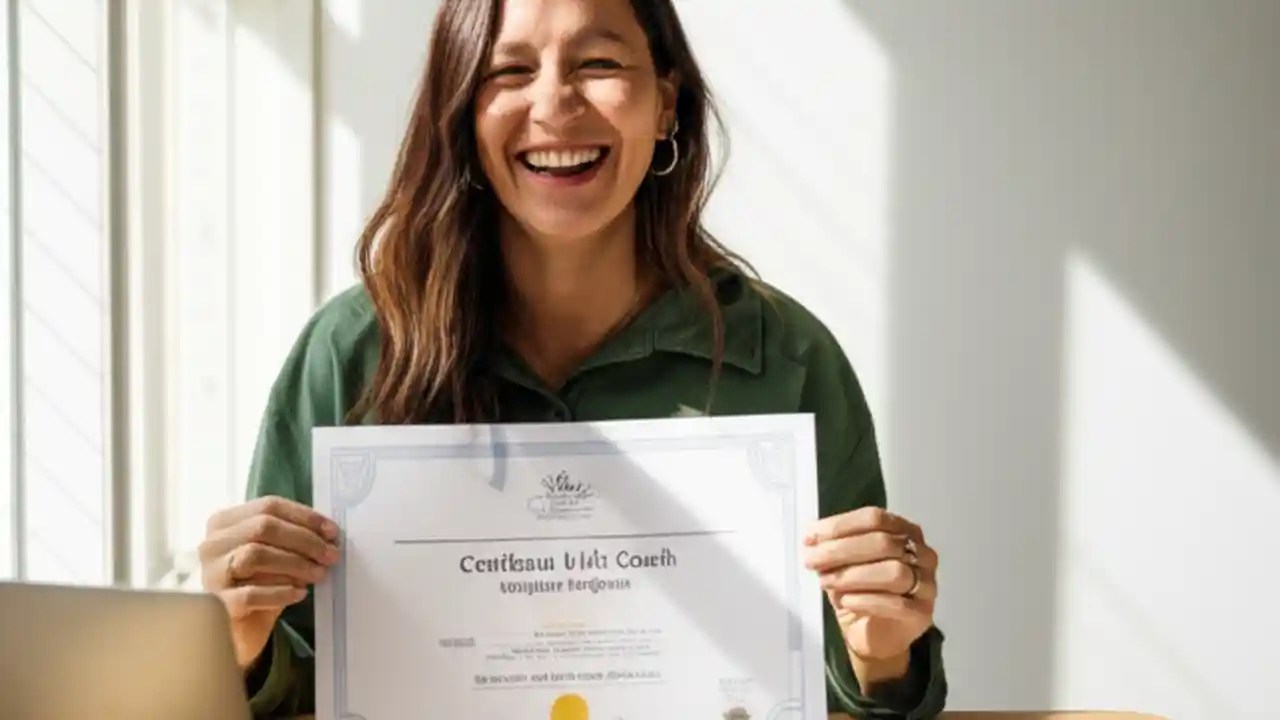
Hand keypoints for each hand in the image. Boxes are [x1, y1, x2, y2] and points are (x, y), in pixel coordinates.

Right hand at [199, 495, 340, 669]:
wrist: (235, 631)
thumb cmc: (257, 585)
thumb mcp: (273, 555)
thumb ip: (291, 538)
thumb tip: (328, 535)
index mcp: (225, 522)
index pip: (269, 506)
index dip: (305, 516)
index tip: (332, 532)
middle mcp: (213, 543)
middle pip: (263, 527)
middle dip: (305, 540)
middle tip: (331, 555)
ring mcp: (212, 573)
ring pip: (255, 555)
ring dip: (295, 563)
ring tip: (319, 574)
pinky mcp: (217, 603)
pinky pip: (251, 593)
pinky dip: (280, 592)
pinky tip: (299, 594)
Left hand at [802, 507, 937, 667]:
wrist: (877, 637)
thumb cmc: (862, 592)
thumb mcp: (844, 565)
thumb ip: (834, 549)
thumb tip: (812, 539)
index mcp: (904, 531)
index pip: (874, 518)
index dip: (840, 526)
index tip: (810, 537)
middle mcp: (922, 553)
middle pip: (882, 542)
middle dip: (841, 550)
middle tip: (812, 561)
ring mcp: (926, 584)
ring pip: (893, 572)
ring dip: (853, 576)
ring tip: (826, 582)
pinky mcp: (922, 614)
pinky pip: (897, 604)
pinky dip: (866, 600)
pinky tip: (845, 601)